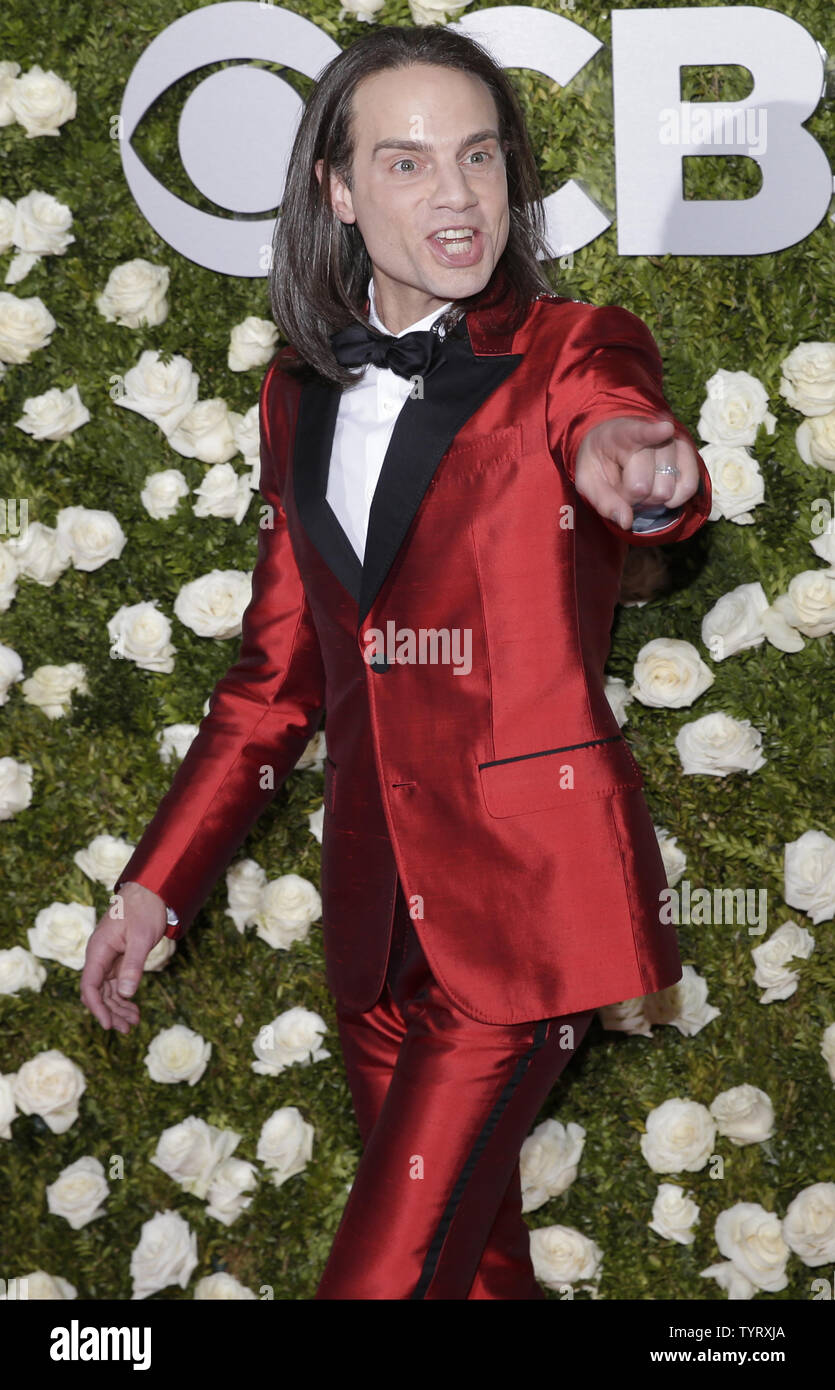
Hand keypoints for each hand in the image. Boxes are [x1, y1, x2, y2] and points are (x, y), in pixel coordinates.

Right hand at [80, 882, 168, 1034]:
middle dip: (111, 1011)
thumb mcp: (141, 938)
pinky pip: (117, 983)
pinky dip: (124, 997)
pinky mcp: (119, 958)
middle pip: (98, 992)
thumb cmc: (145, 909)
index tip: (108, 1024)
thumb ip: (133, 965)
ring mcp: (109, 958)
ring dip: (118, 1007)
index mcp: (99, 949)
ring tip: (133, 1023)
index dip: (97, 1007)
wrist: (152, 891)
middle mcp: (100, 955)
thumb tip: (126, 994)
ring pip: (108, 990)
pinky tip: (134, 1009)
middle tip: (127, 1029)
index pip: (90, 985)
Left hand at [575, 414, 700, 529]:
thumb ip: (604, 501)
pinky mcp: (689, 455)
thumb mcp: (589, 481)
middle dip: (629, 497)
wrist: (616, 447)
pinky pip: (688, 487)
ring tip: (641, 483)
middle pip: (642, 486)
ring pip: (664, 491)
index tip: (666, 429)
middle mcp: (653, 434)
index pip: (638, 433)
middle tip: (624, 485)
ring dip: (649, 499)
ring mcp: (674, 443)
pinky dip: (673, 500)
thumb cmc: (601, 463)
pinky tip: (660, 493)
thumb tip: (626, 522)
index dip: (653, 432)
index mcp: (621, 434)